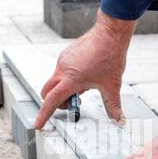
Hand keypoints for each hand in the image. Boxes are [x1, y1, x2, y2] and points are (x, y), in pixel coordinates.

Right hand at [34, 11, 135, 128]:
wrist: (110, 33)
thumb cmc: (110, 56)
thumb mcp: (112, 85)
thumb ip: (113, 105)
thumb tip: (118, 120)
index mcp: (71, 79)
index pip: (52, 101)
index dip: (44, 115)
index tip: (39, 124)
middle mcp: (62, 69)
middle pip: (48, 92)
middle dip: (56, 102)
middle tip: (74, 103)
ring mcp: (63, 60)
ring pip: (55, 81)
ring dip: (65, 89)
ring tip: (86, 87)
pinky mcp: (66, 54)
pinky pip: (61, 71)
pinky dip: (68, 79)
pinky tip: (86, 75)